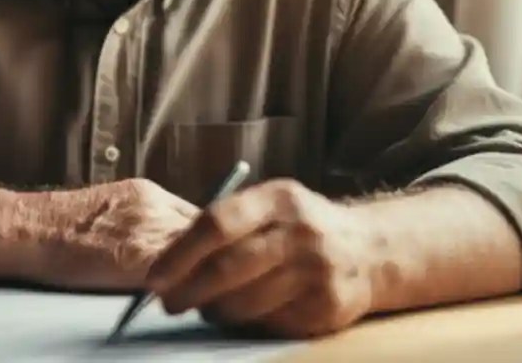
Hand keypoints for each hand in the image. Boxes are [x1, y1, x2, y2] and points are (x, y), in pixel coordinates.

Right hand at [10, 178, 198, 290]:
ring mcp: (149, 229)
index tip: (206, 260)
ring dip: (202, 276)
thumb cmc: (60, 227)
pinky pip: (179, 274)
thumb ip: (144, 221)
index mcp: (148, 193)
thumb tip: (170, 246)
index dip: (207, 243)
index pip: (199, 217)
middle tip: (210, 283)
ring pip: (199, 254)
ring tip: (196, 297)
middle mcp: (154, 206)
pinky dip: (184, 289)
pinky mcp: (139, 255)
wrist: (30, 229)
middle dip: (210, 259)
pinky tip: (175, 302)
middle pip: (207, 234)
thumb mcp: (111, 210)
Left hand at [146, 178, 377, 337]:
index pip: (216, 224)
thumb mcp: (270, 207)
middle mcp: (301, 232)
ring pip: (245, 303)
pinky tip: (243, 313)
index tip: (154, 277)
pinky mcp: (325, 308)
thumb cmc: (299, 228)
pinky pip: (269, 323)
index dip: (178, 254)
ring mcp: (316, 272)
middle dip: (188, 290)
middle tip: (167, 303)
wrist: (368, 251)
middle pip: (227, 268)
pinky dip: (246, 322)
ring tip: (206, 307)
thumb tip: (167, 264)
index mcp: (279, 198)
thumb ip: (226, 225)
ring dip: (214, 310)